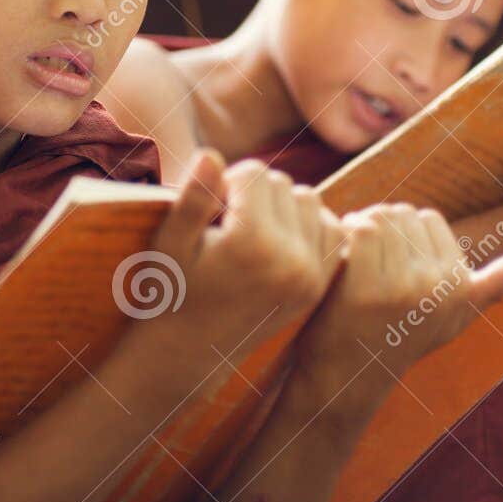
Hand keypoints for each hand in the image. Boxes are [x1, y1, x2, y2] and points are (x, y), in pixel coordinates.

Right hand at [147, 150, 345, 370]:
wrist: (192, 349)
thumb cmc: (173, 289)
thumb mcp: (171, 242)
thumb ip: (193, 197)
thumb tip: (211, 153)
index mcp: (253, 244)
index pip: (254, 172)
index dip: (226, 184)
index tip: (209, 214)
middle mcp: (292, 260)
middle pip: (284, 184)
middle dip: (254, 194)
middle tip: (227, 226)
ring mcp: (312, 276)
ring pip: (310, 200)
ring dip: (283, 206)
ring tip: (251, 232)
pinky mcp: (321, 286)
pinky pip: (331, 229)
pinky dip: (308, 226)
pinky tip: (277, 243)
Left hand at [286, 203, 502, 419]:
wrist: (350, 379)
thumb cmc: (401, 340)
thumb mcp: (455, 317)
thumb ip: (492, 287)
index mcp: (461, 286)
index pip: (430, 219)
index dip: (404, 231)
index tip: (390, 253)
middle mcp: (440, 287)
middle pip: (405, 214)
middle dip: (381, 224)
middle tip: (365, 249)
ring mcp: (406, 288)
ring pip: (382, 217)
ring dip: (360, 226)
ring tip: (352, 251)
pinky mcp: (369, 289)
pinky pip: (361, 231)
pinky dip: (344, 235)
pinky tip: (339, 254)